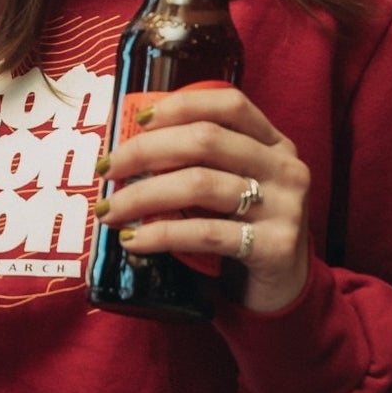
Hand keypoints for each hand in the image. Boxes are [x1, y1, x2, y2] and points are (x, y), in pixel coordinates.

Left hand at [96, 87, 311, 312]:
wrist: (282, 288)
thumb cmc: (241, 229)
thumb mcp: (230, 185)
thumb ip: (199, 163)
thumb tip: (126, 150)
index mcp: (274, 144)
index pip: (230, 105)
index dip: (182, 105)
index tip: (138, 120)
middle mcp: (285, 168)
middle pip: (205, 140)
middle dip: (145, 151)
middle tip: (106, 170)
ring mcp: (285, 207)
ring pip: (200, 185)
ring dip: (142, 196)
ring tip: (109, 211)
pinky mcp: (276, 246)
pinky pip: (205, 233)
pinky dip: (161, 233)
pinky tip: (133, 240)